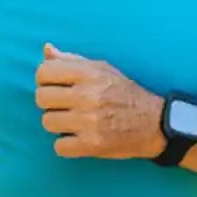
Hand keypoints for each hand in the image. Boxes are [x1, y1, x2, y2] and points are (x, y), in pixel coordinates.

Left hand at [35, 43, 162, 158]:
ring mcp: (88, 121)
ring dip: (58, 124)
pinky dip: (67, 144)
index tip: (55, 86)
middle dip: (50, 103)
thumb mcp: (103, 69)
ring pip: (47, 122)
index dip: (45, 80)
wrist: (155, 123)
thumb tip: (46, 50)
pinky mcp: (91, 144)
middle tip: (64, 106)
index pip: (44, 72)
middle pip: (41, 98)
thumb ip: (72, 60)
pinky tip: (79, 138)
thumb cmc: (126, 93)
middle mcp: (87, 95)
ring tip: (73, 122)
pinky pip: (59, 146)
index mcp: (89, 73)